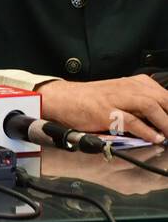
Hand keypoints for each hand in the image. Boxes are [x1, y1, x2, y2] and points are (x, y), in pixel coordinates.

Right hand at [39, 76, 167, 143]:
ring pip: (150, 106)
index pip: (165, 95)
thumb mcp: (121, 95)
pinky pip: (131, 120)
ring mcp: (116, 99)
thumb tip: (162, 122)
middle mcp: (127, 88)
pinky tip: (154, 138)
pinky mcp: (105, 112)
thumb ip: (141, 105)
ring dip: (165, 123)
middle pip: (162, 98)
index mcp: (134, 83)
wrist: (62, 98)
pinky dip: (146, 131)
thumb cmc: (91, 99)